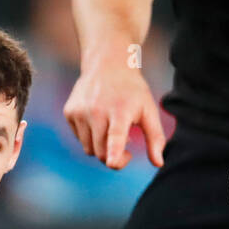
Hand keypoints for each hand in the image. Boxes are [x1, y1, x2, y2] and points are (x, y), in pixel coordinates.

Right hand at [63, 55, 164, 169]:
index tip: (113, 163)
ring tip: (111, 130)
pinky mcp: (69, 112)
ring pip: (89, 149)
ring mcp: (80, 112)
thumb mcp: (149, 110)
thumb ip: (155, 138)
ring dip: (101, 147)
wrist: (107, 64)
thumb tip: (158, 164)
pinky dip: (90, 136)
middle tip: (126, 150)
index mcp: (121, 111)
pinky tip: (98, 120)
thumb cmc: (132, 92)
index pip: (116, 136)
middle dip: (113, 158)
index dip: (114, 152)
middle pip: (101, 153)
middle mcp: (97, 111)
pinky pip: (79, 138)